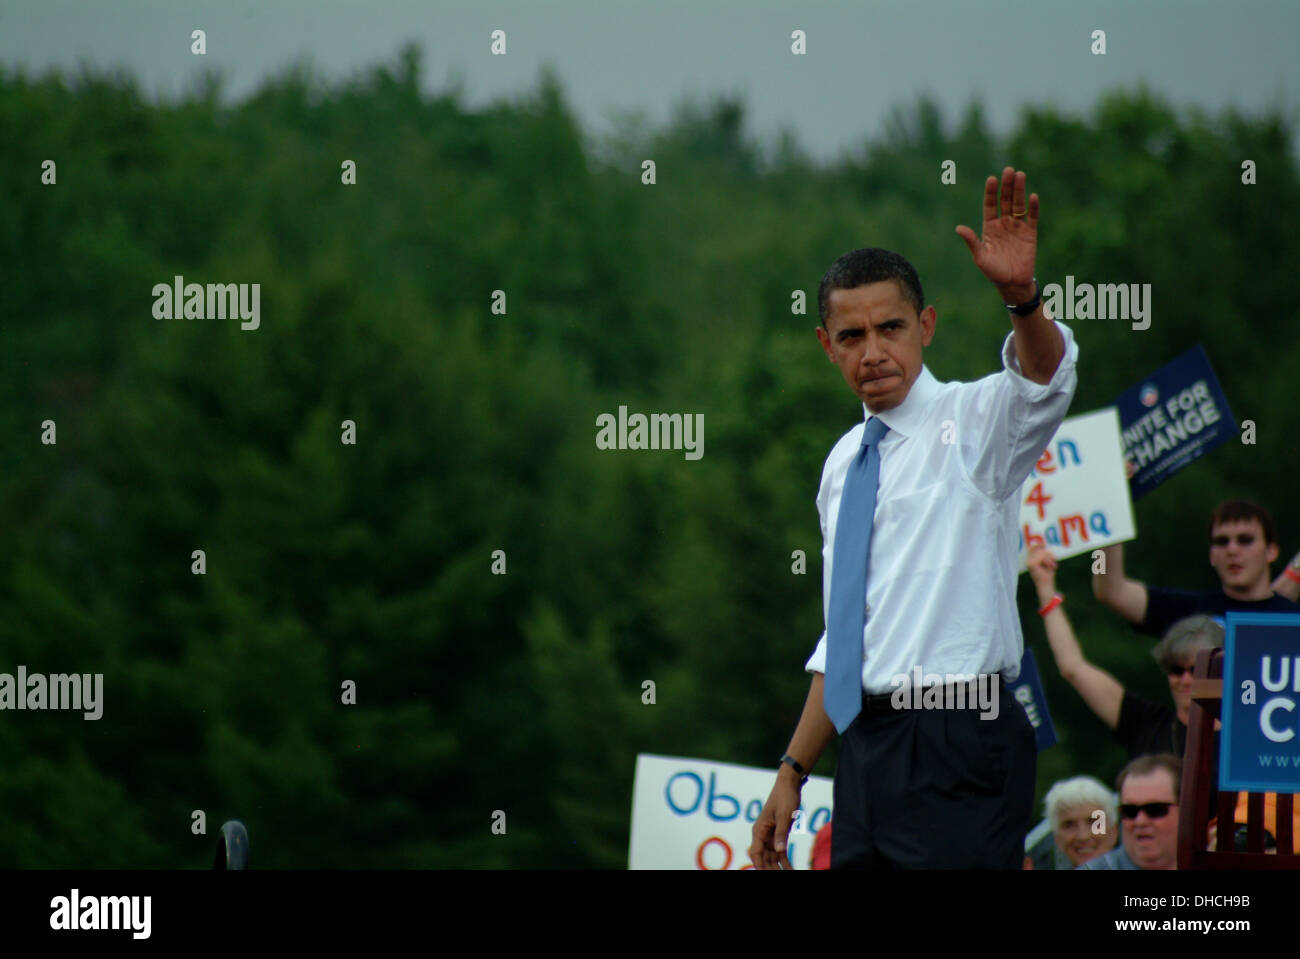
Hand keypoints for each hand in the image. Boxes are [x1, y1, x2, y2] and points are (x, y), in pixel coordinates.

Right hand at [748, 779, 799, 869]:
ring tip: (789, 874)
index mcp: (759, 830)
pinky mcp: (779, 835)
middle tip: (782, 875)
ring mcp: (770, 836)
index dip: (760, 866)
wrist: (789, 785)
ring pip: (772, 857)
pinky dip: (784, 860)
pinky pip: (780, 851)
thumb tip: (778, 852)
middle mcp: (762, 835)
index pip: (756, 853)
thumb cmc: (784, 798)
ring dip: (778, 867)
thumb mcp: (784, 816)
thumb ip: (781, 835)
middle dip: (771, 869)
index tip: (767, 874)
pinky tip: (790, 868)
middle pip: (764, 858)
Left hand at [956, 167, 1038, 299]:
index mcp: (989, 227)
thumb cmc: (993, 271)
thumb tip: (958, 228)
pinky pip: (1031, 218)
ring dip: (1019, 191)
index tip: (992, 179)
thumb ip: (972, 241)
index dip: (991, 192)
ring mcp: (1017, 227)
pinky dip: (1032, 207)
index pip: (990, 205)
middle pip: (1005, 200)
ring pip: (1018, 205)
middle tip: (1009, 170)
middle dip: (1007, 186)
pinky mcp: (1030, 233)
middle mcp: (1003, 224)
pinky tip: (1032, 196)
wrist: (1012, 283)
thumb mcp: (980, 257)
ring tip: (1020, 175)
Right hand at [1026, 543, 1057, 595]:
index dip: (1038, 545)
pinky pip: (1042, 557)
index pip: (1032, 548)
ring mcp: (1029, 562)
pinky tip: (1050, 567)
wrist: (1045, 585)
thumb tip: (1044, 546)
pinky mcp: (1031, 564)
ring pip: (1041, 553)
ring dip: (1049, 559)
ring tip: (1052, 566)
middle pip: (1038, 549)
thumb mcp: (1047, 563)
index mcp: (1030, 560)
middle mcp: (1028, 561)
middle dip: (1048, 554)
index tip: (1044, 544)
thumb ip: (1045, 554)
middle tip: (1053, 563)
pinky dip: (1048, 561)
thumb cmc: (1047, 575)